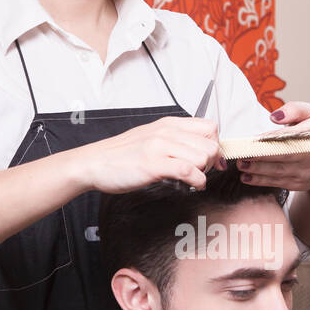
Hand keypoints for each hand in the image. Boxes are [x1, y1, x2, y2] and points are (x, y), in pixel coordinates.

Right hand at [80, 116, 225, 192]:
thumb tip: (202, 150)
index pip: (209, 126)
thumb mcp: (152, 138)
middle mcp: (166, 132)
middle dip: (211, 162)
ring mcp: (159, 147)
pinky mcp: (153, 164)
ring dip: (203, 172)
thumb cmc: (122, 155)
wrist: (94, 163)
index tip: (212, 159)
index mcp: (169, 124)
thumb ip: (176, 140)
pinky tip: (193, 186)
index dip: (215, 144)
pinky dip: (197, 181)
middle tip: (200, 172)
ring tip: (193, 179)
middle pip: (210, 144)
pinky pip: (187, 170)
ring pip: (202, 157)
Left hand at [238, 102, 309, 192]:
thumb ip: (294, 110)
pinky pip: (277, 183)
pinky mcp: (299, 184)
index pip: (293, 135)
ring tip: (241, 164)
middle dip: (261, 156)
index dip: (273, 138)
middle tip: (243, 154)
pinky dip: (260, 181)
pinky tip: (247, 177)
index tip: (255, 138)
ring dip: (257, 169)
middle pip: (284, 155)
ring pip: (279, 171)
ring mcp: (306, 172)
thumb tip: (275, 117)